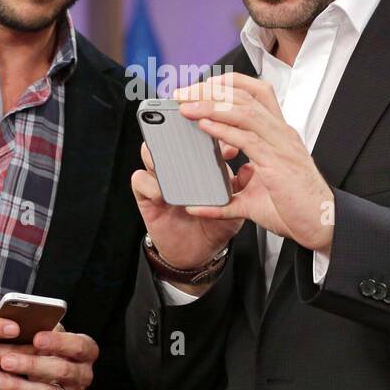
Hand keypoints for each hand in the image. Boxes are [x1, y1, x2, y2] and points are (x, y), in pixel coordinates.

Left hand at [0, 326, 98, 389]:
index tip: (36, 337)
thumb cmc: (47, 351)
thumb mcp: (48, 338)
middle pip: (62, 371)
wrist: (51, 381)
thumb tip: (19, 323)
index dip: (59, 342)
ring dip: (16, 386)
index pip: (78, 346)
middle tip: (5, 359)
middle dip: (31, 365)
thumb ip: (40, 330)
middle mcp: (84, 376)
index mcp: (86, 352)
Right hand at [130, 138, 242, 279]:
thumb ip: (241, 188)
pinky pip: (140, 180)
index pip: (201, 139)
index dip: (211, 136)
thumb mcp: (235, 207)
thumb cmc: (215, 226)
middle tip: (192, 145)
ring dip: (159, 156)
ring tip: (172, 168)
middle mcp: (179, 168)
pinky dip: (150, 184)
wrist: (198, 253)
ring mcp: (161, 179)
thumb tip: (249, 169)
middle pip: (170, 139)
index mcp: (202, 165)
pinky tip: (163, 194)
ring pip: (149, 153)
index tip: (226, 148)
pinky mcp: (147, 196)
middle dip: (178, 136)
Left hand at [174, 73, 334, 253]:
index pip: (257, 92)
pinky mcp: (277, 164)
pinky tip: (204, 125)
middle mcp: (282, 133)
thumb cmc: (295, 209)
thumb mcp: (256, 195)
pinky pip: (247, 139)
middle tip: (184, 93)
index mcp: (280, 134)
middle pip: (245, 96)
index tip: (203, 86)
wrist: (323, 225)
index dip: (229, 83)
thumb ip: (229, 194)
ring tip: (186, 106)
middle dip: (211, 90)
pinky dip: (223, 129)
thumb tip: (202, 202)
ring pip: (244, 112)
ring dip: (211, 106)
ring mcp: (281, 146)